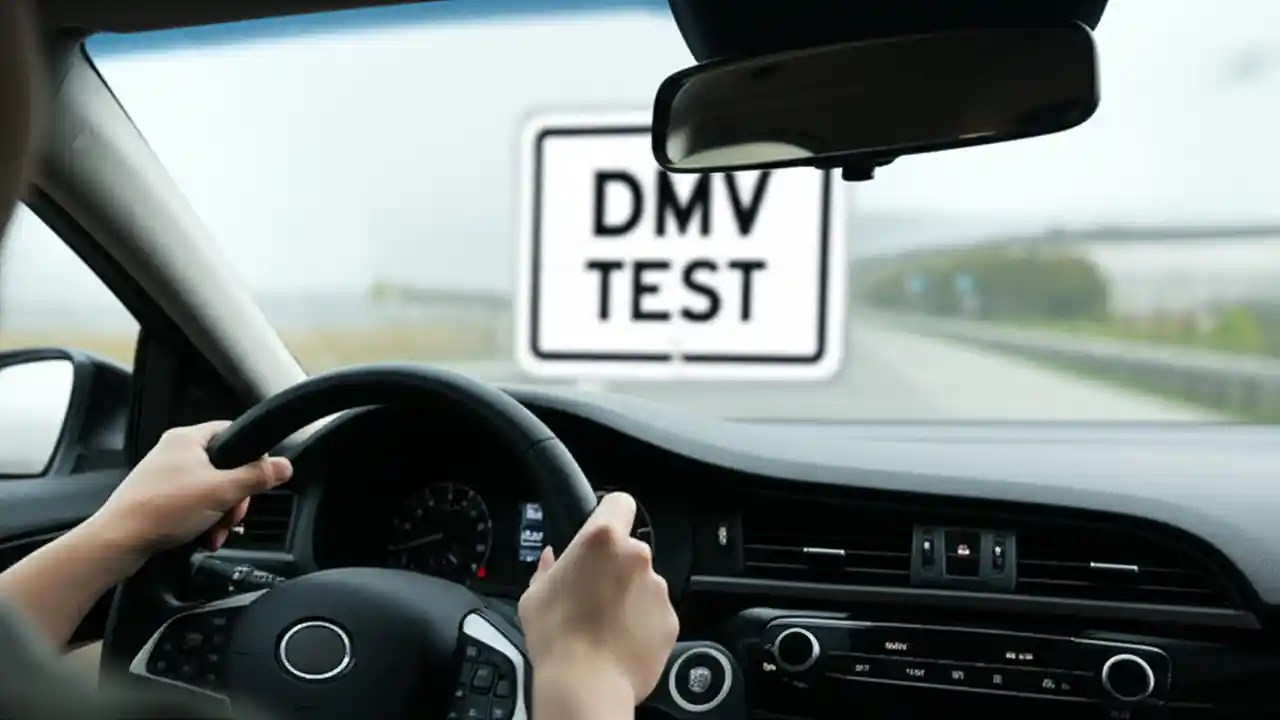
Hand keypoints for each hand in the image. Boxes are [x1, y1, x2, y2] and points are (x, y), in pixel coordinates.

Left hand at [90, 421, 292, 557]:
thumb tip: (285, 466)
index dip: (252, 455)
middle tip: (234, 514)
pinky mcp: (159, 499)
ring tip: (217, 531)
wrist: (118, 541)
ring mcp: (166, 476)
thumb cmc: (163, 509)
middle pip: (226, 466)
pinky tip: (205, 537)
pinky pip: (195, 504)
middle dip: (236, 495)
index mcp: (188, 439)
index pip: (233, 432)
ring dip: (222, 513)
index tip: (259, 479)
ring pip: (212, 489)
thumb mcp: (222, 491)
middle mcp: (175, 452)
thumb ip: (257, 477)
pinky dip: (205, 521)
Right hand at [518, 492, 678, 706]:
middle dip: (614, 567)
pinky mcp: (670, 619)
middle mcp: (637, 557)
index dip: (610, 513)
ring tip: (603, 624)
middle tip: (591, 593)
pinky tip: (619, 640)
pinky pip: (654, 612)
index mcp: (602, 540)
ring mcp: (658, 588)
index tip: (602, 530)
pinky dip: (641, 622)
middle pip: (628, 550)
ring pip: (643, 583)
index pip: (619, 502)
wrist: (586, 684)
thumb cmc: (556, 637)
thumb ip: (548, 569)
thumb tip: (552, 559)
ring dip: (628, 596)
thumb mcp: (535, 595)